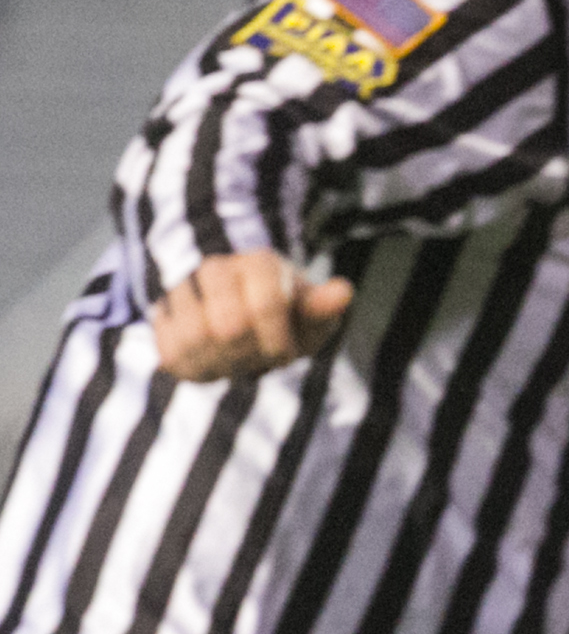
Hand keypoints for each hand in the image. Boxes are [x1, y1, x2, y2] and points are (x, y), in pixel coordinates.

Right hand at [150, 252, 352, 380]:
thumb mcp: (312, 314)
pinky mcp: (159, 312)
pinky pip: (169, 351)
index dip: (277, 343)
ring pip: (193, 339)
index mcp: (262, 264)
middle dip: (250, 356)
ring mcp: (183, 287)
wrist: (244, 311)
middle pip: (229, 328)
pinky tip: (212, 364)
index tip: (285, 355)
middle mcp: (217, 268)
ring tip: (236, 362)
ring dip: (221, 364)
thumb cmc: (288, 316)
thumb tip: (343, 293)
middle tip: (259, 359)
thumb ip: (323, 307)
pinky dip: (194, 368)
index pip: (266, 305)